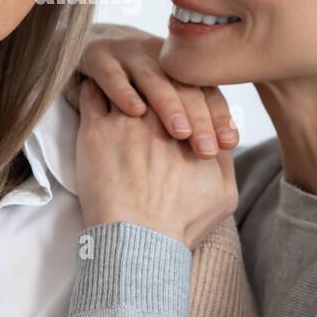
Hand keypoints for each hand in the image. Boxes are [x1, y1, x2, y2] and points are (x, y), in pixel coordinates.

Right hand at [69, 23, 238, 159]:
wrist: (76, 43)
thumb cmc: (126, 88)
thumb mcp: (158, 98)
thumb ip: (185, 118)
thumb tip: (219, 153)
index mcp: (177, 67)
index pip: (206, 91)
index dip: (219, 116)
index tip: (229, 143)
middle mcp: (157, 57)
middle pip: (184, 87)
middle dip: (199, 119)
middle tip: (207, 150)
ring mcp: (127, 54)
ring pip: (153, 79)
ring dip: (169, 105)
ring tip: (181, 132)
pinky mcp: (96, 56)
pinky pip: (111, 74)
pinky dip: (123, 91)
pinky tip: (135, 112)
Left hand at [74, 77, 237, 250]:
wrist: (139, 240)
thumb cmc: (180, 222)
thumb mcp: (223, 194)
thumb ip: (226, 160)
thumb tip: (226, 138)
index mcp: (193, 127)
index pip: (190, 90)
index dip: (181, 90)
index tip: (170, 95)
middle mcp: (161, 115)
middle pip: (157, 78)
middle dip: (152, 77)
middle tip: (142, 77)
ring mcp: (127, 119)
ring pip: (124, 80)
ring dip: (122, 77)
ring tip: (116, 76)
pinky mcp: (95, 130)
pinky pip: (90, 93)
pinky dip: (92, 86)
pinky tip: (92, 86)